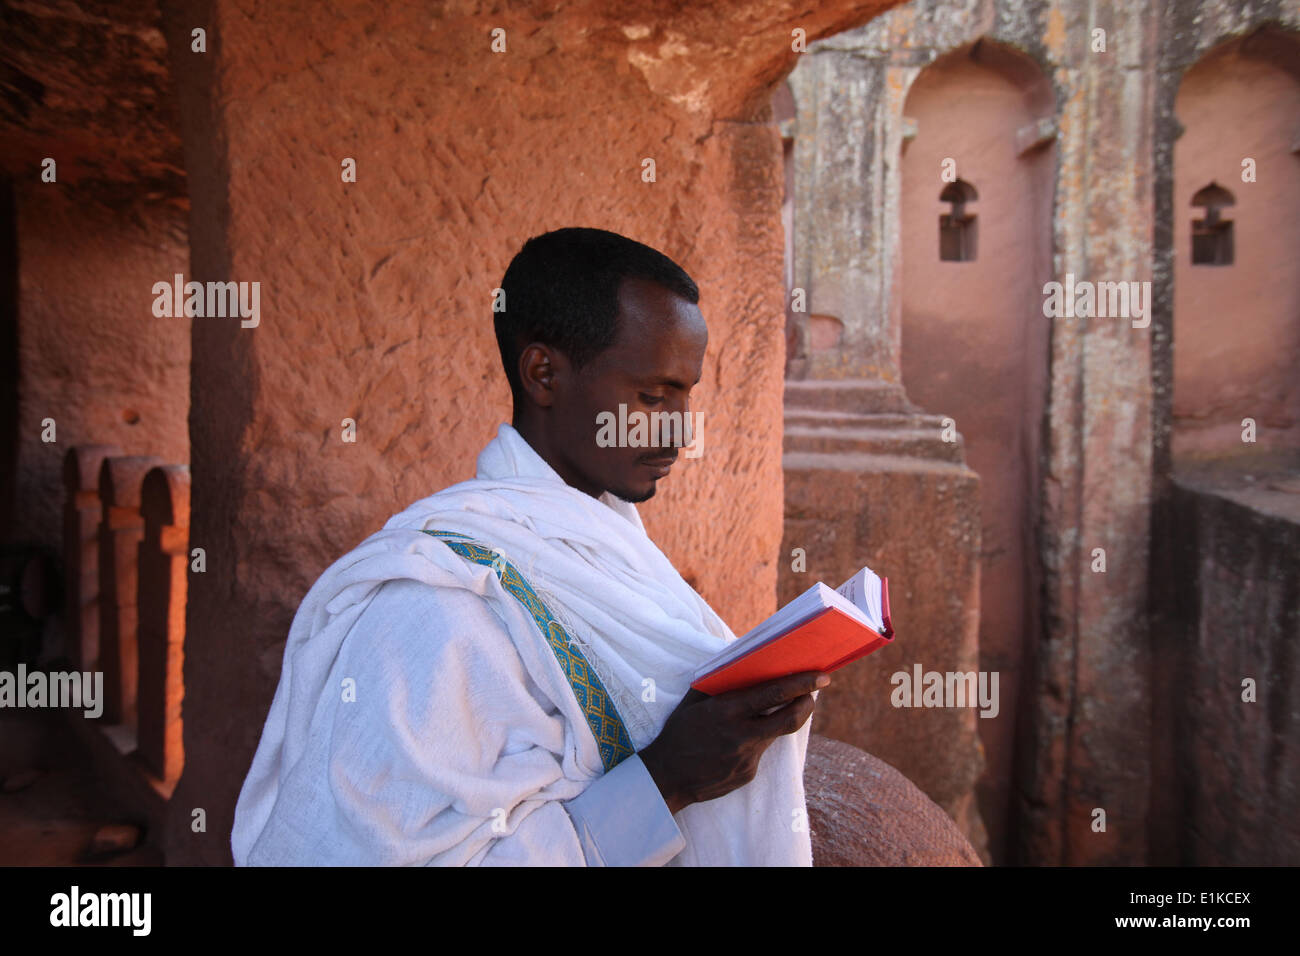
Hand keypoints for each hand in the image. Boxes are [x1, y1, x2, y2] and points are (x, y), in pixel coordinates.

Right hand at [638, 671, 828, 813]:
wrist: (666, 778)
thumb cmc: (679, 732)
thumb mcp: (693, 701)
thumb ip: (719, 683)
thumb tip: (742, 661)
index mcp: (726, 711)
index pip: (773, 694)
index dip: (800, 684)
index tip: (821, 676)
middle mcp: (741, 735)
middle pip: (790, 719)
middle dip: (808, 702)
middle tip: (815, 691)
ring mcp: (747, 757)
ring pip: (777, 734)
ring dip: (784, 718)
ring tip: (787, 705)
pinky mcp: (748, 774)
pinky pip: (760, 751)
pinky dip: (759, 739)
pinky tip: (743, 739)